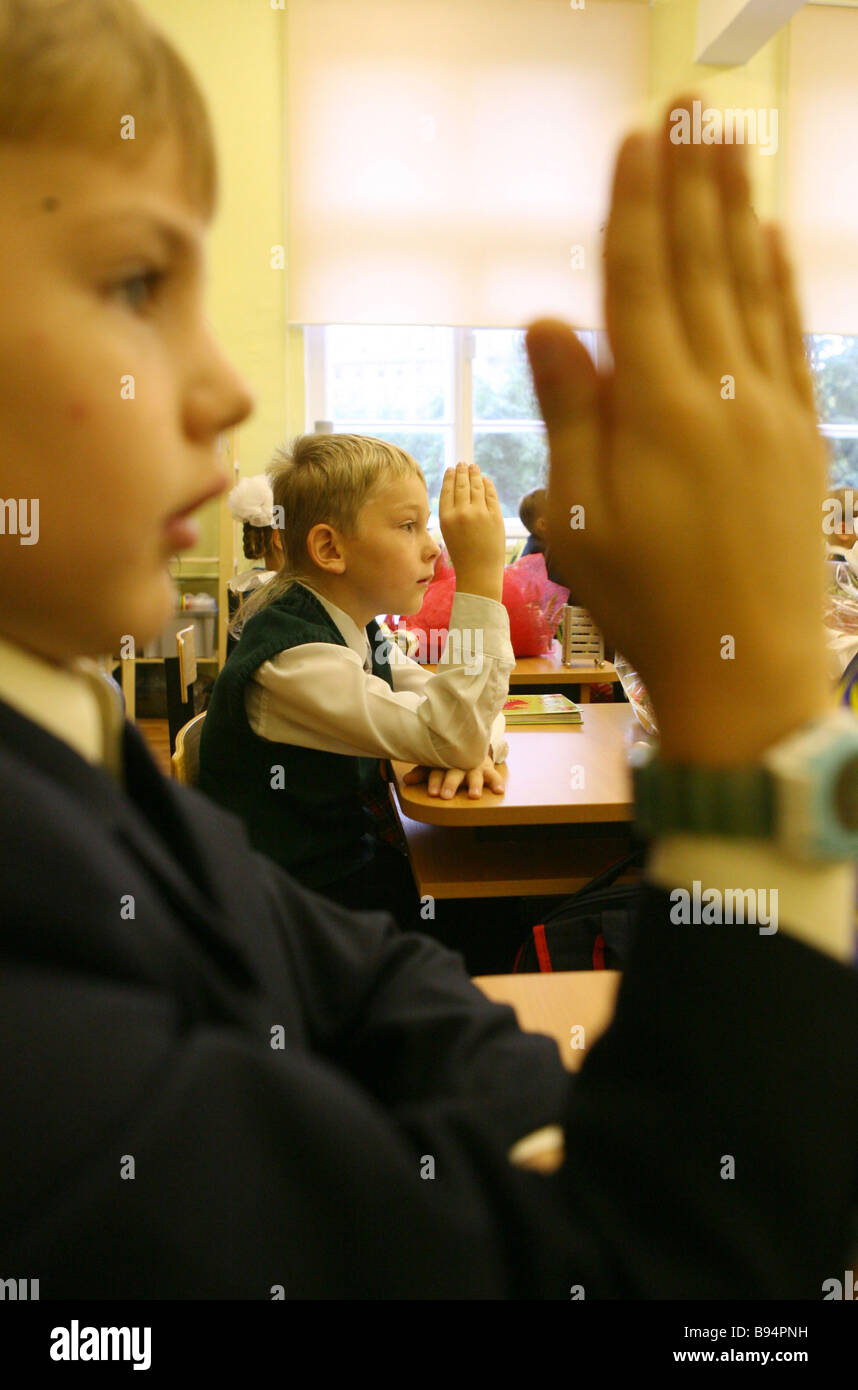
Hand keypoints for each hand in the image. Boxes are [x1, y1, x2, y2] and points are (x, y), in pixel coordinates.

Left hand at [402, 755, 505, 799]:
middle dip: (450, 784)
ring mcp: (474, 765)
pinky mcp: (487, 768)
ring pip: (474, 775)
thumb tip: (406, 780)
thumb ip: (421, 772)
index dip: (434, 781)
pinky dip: (497, 782)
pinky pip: (494, 775)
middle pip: (454, 773)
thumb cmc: (449, 758)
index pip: (437, 771)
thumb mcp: (434, 763)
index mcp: (444, 761)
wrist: (471, 743)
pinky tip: (499, 791)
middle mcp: (459, 763)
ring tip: (474, 796)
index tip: (432, 793)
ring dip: (475, 785)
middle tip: (446, 796)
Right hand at [439, 461, 505, 601]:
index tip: (452, 469)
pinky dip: (487, 484)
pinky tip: (485, 480)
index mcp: (446, 518)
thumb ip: (452, 512)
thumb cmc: (463, 554)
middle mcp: (461, 513)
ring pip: (476, 486)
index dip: (450, 477)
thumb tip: (458, 490)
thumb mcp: (449, 533)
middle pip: (462, 484)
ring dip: (475, 474)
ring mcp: (479, 513)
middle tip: (464, 463)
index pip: (447, 490)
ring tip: (474, 467)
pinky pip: (490, 494)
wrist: (479, 572)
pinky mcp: (495, 516)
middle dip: (463, 472)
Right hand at [525, 93, 831, 765]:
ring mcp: (770, 410)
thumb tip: (550, 320)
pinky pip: (790, 335)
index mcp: (658, 411)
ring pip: (751, 287)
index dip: (636, 205)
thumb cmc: (646, 603)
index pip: (643, 282)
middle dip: (691, 179)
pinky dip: (779, 279)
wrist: (749, 668)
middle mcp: (722, 392)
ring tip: (731, 143)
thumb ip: (571, 412)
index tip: (635, 135)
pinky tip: (770, 237)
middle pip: (702, 264)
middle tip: (691, 103)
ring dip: (738, 209)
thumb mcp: (581, 517)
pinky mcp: (801, 435)